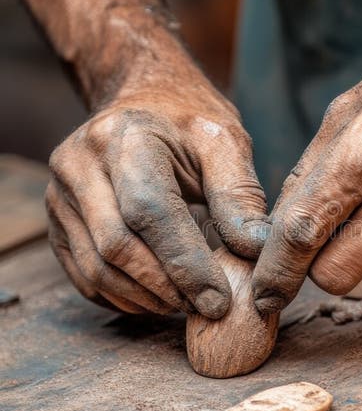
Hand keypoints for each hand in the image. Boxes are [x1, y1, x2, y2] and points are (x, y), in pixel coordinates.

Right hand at [46, 78, 268, 316]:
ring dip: (145, 299)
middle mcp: (79, 163)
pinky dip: (123, 298)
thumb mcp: (224, 143)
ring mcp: (60, 195)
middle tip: (206, 308)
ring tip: (187, 303)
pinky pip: (84, 277)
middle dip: (166, 287)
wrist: (142, 103)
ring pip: (96, 269)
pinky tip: (158, 298)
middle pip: (115, 246)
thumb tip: (256, 252)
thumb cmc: (187, 125)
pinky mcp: (58, 222)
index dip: (185, 263)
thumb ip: (240, 196)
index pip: (149, 211)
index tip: (220, 299)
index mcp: (125, 136)